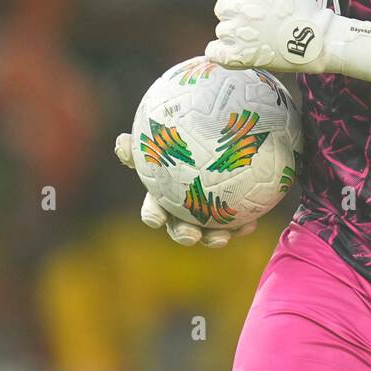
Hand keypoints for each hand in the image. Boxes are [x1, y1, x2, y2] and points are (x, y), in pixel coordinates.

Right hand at [115, 133, 255, 247]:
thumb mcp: (169, 132)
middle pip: (179, 227)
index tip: (155, 219)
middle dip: (182, 234)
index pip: (154, 208)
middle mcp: (183, 208)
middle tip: (191, 235)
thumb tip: (119, 142)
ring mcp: (207, 214)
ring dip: (213, 238)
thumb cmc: (189, 133)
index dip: (153, 216)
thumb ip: (147, 140)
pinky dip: (240, 226)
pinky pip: (235, 225)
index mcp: (165, 192)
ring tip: (223, 237)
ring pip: (208, 232)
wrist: (219, 135)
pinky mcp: (230, 215)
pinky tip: (250, 225)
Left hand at [204, 0, 370, 86]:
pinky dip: (220, 51)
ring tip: (255, 34)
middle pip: (221, 8)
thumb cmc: (305, 11)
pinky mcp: (239, 57)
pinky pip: (214, 53)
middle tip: (256, 17)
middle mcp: (240, 11)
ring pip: (221, 30)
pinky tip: (236, 49)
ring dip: (233, 32)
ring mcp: (238, 36)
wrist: (318, 43)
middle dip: (234, 10)